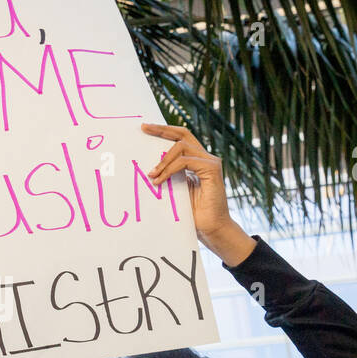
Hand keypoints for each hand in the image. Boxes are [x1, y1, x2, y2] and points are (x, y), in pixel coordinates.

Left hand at [142, 123, 254, 265]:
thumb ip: (168, 176)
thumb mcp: (176, 190)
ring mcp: (210, 162)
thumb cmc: (194, 214)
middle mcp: (205, 158)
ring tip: (151, 174)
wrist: (211, 229)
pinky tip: (159, 180)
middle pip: (183, 134)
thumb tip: (148, 169)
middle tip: (144, 128)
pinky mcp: (212, 170)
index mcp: (196, 161)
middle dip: (162, 129)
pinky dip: (170, 169)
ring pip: (182, 147)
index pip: (180, 139)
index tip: (145, 128)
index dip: (163, 131)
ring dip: (162, 160)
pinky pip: (186, 161)